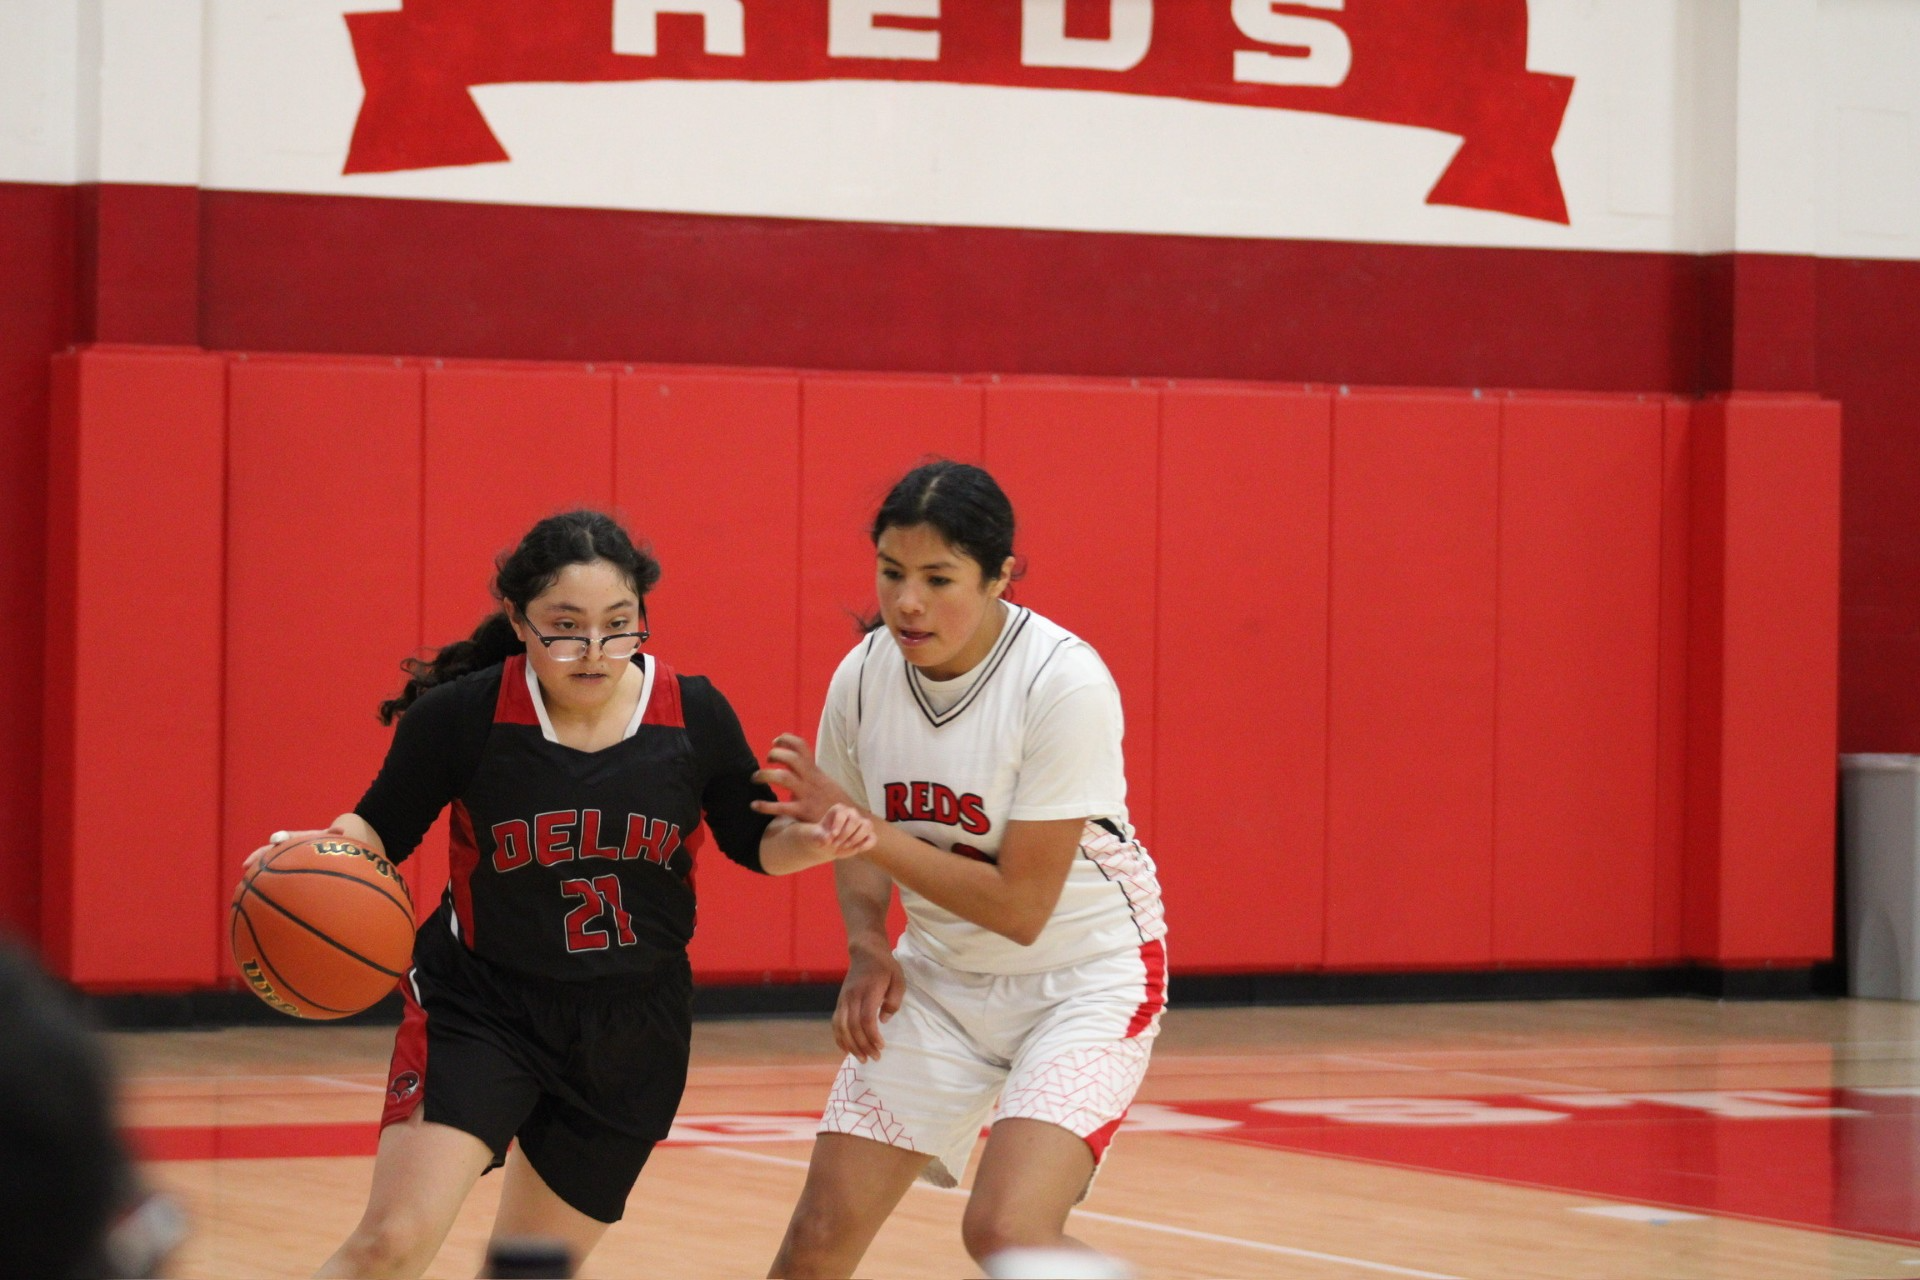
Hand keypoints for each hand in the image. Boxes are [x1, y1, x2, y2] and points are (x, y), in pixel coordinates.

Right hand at [241, 827, 339, 875]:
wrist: (316, 845)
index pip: (283, 837)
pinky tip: (250, 896)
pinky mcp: (275, 870)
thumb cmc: (320, 842)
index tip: (275, 840)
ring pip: (263, 865)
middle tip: (246, 864)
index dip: (280, 838)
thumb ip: (330, 834)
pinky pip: (266, 877)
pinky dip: (259, 884)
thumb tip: (341, 830)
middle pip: (266, 851)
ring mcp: (276, 859)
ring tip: (243, 883)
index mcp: (291, 839)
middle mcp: (280, 848)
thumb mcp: (325, 838)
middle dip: (257, 857)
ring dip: (254, 872)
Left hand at [753, 734, 856, 824]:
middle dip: (775, 754)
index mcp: (815, 772)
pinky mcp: (803, 812)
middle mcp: (811, 780)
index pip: (802, 747)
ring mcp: (807, 795)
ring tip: (755, 778)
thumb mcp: (824, 782)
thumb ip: (809, 773)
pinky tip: (754, 805)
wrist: (849, 822)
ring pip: (784, 778)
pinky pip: (781, 807)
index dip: (786, 740)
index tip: (775, 742)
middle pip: (792, 758)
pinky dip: (765, 806)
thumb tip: (793, 764)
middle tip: (767, 760)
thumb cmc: (833, 802)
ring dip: (766, 775)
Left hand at [800, 803, 875, 860]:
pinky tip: (857, 850)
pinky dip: (866, 845)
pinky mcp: (867, 836)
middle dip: (846, 834)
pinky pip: (873, 838)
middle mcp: (852, 814)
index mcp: (839, 810)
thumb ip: (821, 837)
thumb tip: (828, 839)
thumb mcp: (817, 837)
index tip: (833, 835)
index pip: (843, 814)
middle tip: (836, 844)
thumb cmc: (822, 837)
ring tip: (845, 846)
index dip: (838, 824)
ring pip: (867, 826)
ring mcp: (861, 824)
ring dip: (856, 838)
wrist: (828, 845)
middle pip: (855, 820)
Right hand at [833, 943, 904, 1061]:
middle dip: (863, 1045)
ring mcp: (843, 1000)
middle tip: (875, 1058)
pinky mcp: (839, 1002)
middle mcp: (852, 997)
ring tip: (862, 1058)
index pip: (866, 1018)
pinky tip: (846, 1049)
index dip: (872, 1035)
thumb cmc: (885, 967)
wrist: (866, 952)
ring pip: (841, 1027)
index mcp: (868, 991)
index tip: (881, 1046)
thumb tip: (884, 1020)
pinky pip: (835, 1023)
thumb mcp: (898, 980)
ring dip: (851, 1045)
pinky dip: (839, 1038)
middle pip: (852, 1026)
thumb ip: (894, 1001)